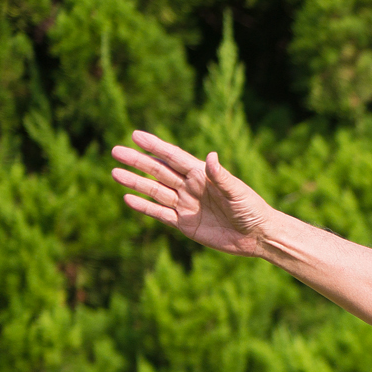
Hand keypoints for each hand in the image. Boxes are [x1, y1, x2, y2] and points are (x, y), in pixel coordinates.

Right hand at [110, 130, 273, 255]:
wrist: (257, 236)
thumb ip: (221, 176)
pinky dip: (144, 207)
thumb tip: (210, 156)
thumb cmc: (252, 209)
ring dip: (135, 182)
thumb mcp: (237, 192)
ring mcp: (185, 205)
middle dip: (138, 161)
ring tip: (114, 172)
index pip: (173, 157)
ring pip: (155, 191)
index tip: (135, 135)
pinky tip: (128, 198)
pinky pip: (160, 213)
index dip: (155, 146)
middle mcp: (190, 187)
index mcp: (202, 175)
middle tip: (115, 150)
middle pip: (158, 171)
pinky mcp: (184, 224)